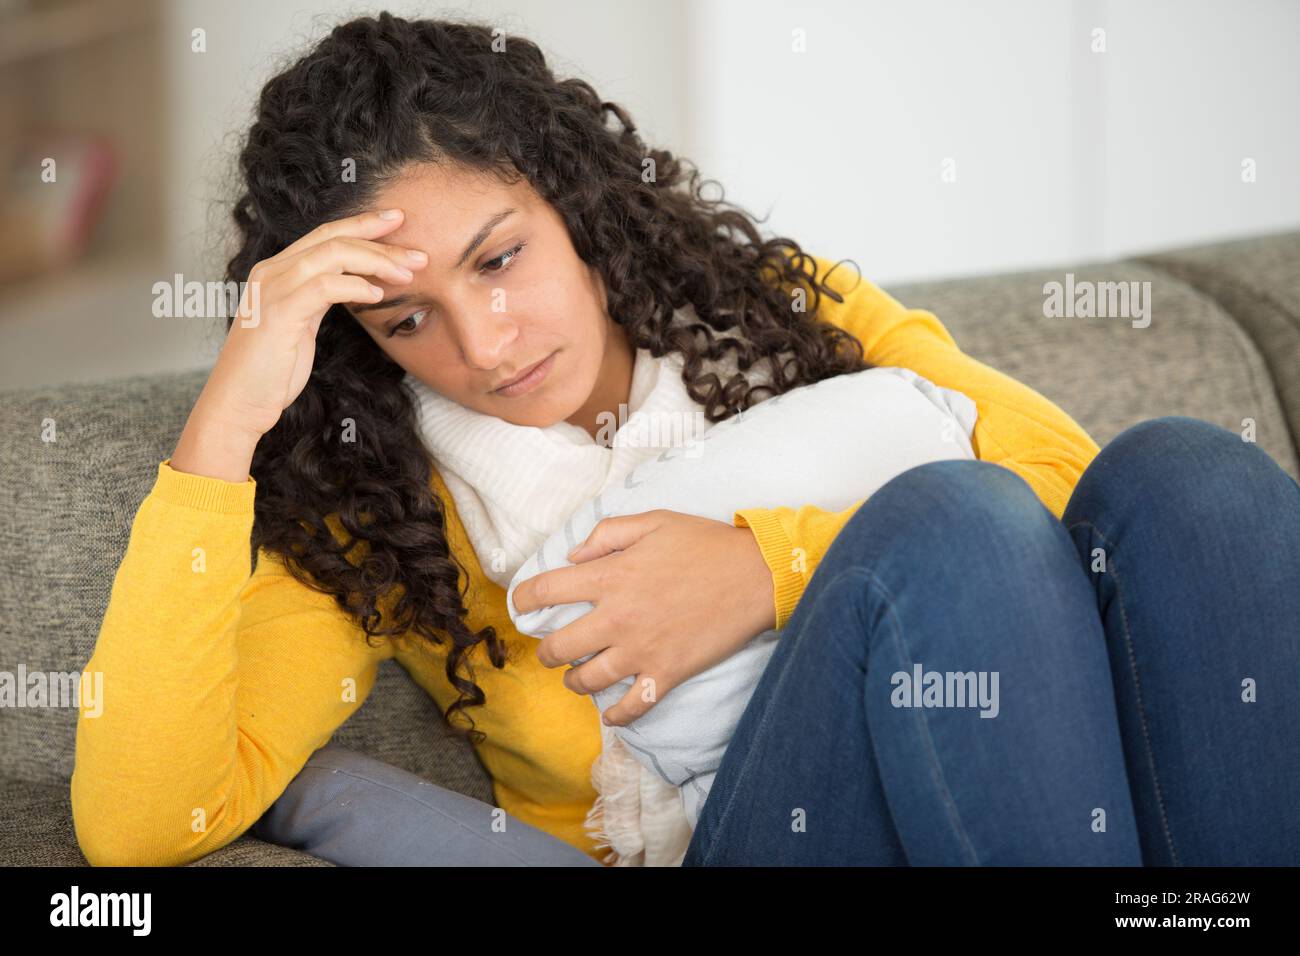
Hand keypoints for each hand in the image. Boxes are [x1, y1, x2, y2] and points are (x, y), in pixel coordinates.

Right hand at [204, 207, 428, 438]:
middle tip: (418, 252)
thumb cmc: (272, 370)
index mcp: (276, 271)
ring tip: (407, 274)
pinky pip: (324, 286)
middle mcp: (272, 272)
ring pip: (332, 255)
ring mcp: (273, 290)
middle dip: (379, 238)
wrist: (238, 403)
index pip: (325, 234)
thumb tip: (352, 285)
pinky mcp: (279, 313)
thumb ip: (318, 299)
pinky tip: (377, 294)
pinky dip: (354, 286)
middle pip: (332, 237)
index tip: (398, 221)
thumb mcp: (300, 324)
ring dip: (376, 261)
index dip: (363, 224)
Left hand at [512, 509, 776, 726]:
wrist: (756, 575)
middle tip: (550, 649)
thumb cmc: (705, 543)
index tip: (522, 605)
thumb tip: (573, 556)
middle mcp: (617, 616)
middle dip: (546, 650)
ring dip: (574, 681)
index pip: (545, 590)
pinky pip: (632, 706)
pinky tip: (611, 715)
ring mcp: (640, 649)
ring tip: (576, 677)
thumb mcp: (654, 521)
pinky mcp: (666, 672)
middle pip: (558, 646)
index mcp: (610, 575)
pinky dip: (617, 716)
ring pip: (587, 681)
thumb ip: (607, 534)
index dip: (523, 599)